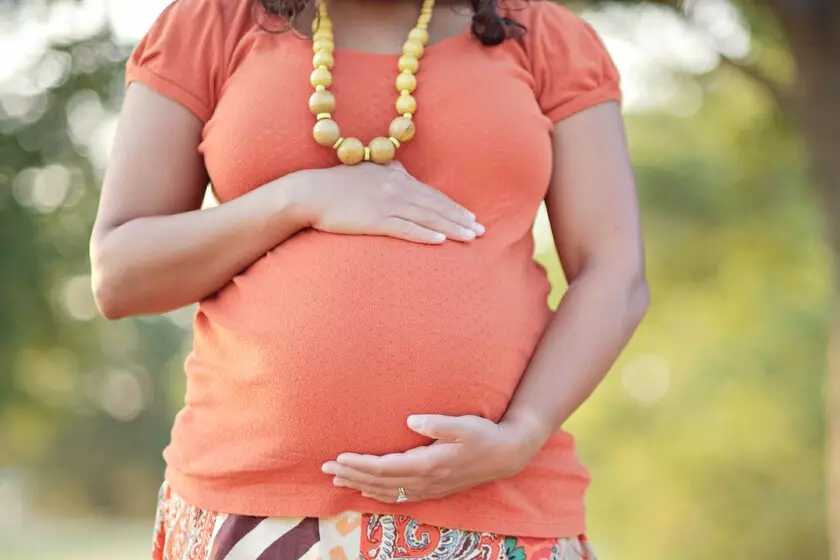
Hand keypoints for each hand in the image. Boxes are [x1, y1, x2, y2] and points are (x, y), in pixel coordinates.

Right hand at [295, 161, 484, 244]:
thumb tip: (401, 169)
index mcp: (395, 176)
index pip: (431, 193)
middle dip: (460, 218)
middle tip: (481, 230)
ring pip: (427, 217)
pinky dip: (426, 234)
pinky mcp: (376, 220)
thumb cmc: (335, 184)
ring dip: (451, 227)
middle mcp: (396, 188)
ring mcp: (387, 204)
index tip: (470, 216)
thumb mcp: (365, 170)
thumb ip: (387, 170)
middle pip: (435, 205)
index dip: (453, 205)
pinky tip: (442, 240)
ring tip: (470, 237)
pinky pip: (406, 228)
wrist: (309, 193)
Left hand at [321, 414, 547, 503]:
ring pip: (387, 492)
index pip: (384, 467)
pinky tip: (367, 492)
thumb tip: (412, 420)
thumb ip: (438, 423)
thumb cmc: (484, 435)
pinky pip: (399, 497)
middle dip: (351, 475)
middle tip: (325, 468)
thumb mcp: (464, 425)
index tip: (337, 458)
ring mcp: (429, 488)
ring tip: (338, 479)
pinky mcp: (432, 489)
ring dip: (360, 486)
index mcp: (428, 463)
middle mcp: (425, 480)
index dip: (359, 464)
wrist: (505, 456)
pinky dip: (378, 495)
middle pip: (379, 482)